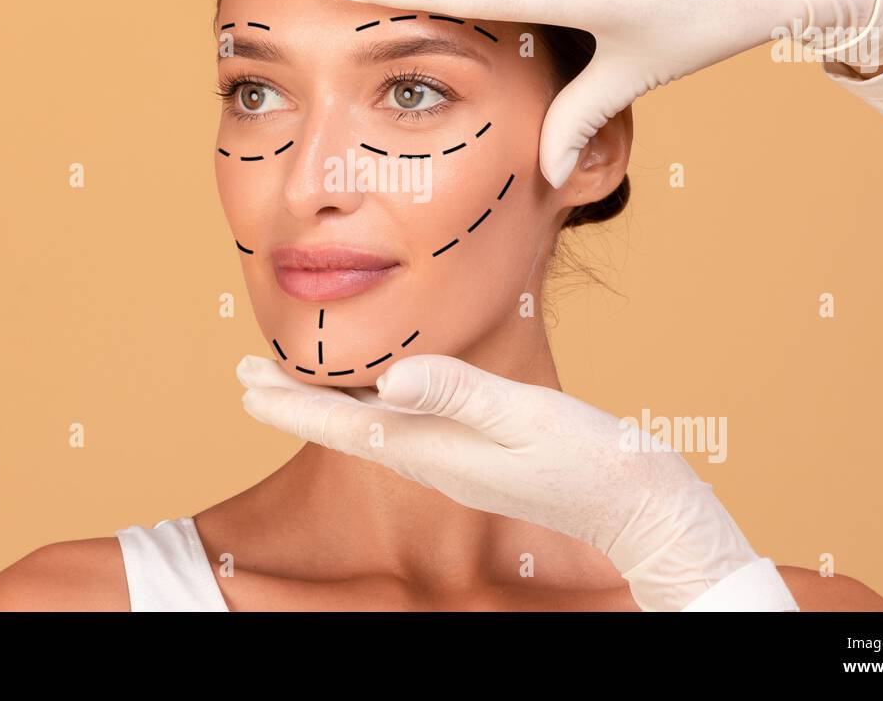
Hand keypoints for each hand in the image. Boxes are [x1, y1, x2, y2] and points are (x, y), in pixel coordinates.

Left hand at [237, 351, 766, 610]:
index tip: (244, 383)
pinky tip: (379, 393)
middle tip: (247, 376)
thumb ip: (459, 393)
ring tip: (295, 381)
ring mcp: (454, 463)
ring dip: (328, 402)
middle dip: (295, 402)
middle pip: (347, 426)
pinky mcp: (477, 457)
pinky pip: (407, 427)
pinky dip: (375, 404)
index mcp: (435, 450)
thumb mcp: (526, 416)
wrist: (638, 506)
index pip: (345, 423)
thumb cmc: (590, 459)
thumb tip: (390, 378)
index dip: (292, 402)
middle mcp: (434, 460)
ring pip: (373, 426)